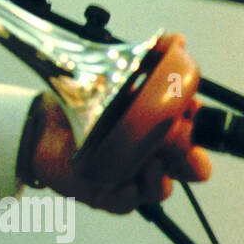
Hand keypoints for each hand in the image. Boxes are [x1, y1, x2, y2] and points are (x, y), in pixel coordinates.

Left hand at [28, 35, 212, 212]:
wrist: (42, 124)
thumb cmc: (85, 105)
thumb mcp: (116, 81)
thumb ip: (147, 61)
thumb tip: (177, 40)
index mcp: (161, 131)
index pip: (197, 133)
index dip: (201, 124)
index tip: (192, 108)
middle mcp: (152, 157)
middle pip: (190, 167)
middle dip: (192, 159)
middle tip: (183, 145)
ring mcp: (131, 177)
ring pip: (161, 189)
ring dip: (162, 179)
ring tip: (153, 163)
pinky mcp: (107, 193)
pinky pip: (126, 202)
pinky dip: (130, 194)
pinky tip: (127, 183)